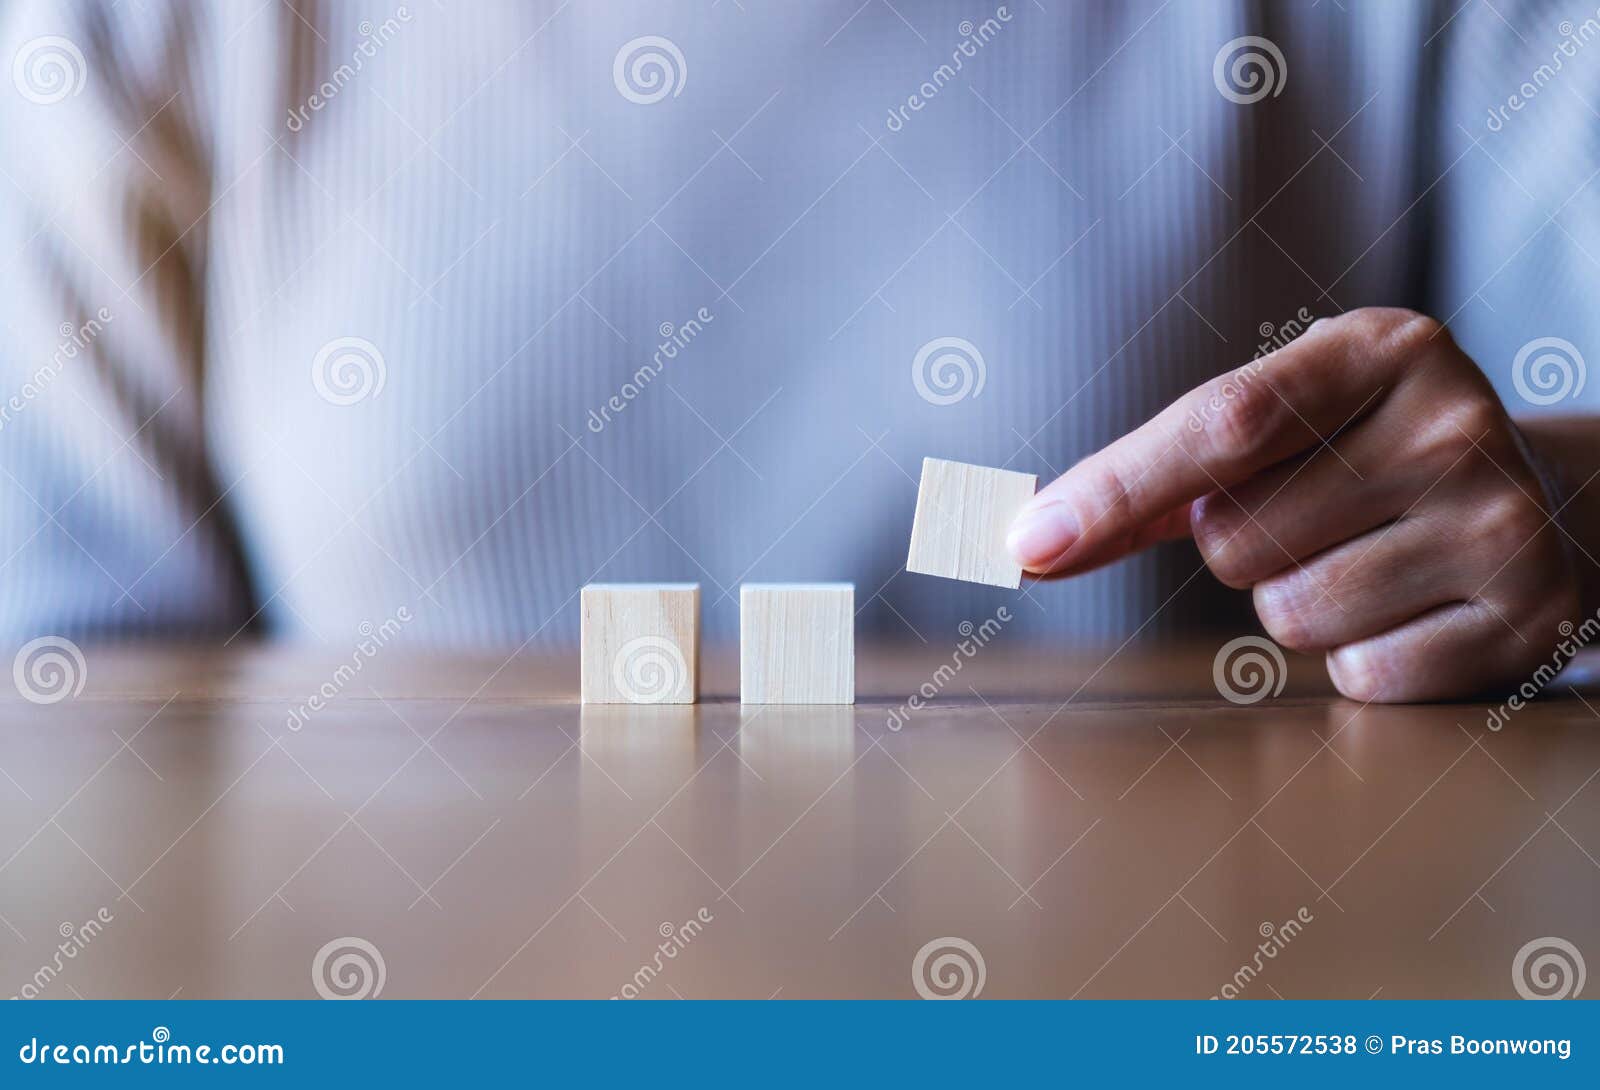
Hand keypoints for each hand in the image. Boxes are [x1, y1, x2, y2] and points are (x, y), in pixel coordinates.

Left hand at [1005, 308, 1581, 701]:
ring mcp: (1502, 524)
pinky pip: (1361, 677)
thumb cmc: (1368, 460)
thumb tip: (1029, 537)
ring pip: (1290, 617)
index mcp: (1381, 350)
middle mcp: (1454, 424)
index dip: (1114, 490)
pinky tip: (1413, 610)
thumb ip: (1157, 477)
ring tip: (1369, 560)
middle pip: (1237, 539)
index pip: (1222, 422)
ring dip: (1298, 606)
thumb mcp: (1288, 427)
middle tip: (1319, 518)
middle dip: (1244, 547)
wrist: (1550, 506)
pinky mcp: (1530, 621)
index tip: (1027, 543)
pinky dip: (1362, 659)